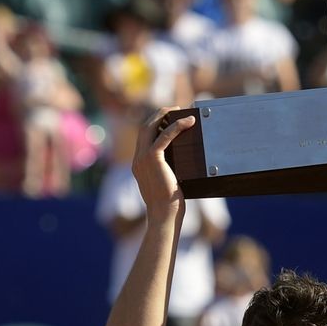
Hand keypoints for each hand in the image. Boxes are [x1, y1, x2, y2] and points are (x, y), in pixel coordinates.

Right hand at [133, 107, 194, 221]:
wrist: (163, 216)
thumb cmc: (168, 205)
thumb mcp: (166, 183)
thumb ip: (167, 171)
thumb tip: (181, 163)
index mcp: (138, 164)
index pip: (143, 137)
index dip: (154, 123)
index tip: (168, 118)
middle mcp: (137, 159)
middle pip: (144, 127)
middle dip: (158, 114)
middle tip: (174, 109)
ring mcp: (142, 158)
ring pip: (150, 127)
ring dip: (165, 115)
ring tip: (180, 110)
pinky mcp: (152, 159)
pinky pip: (164, 136)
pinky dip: (177, 126)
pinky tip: (189, 122)